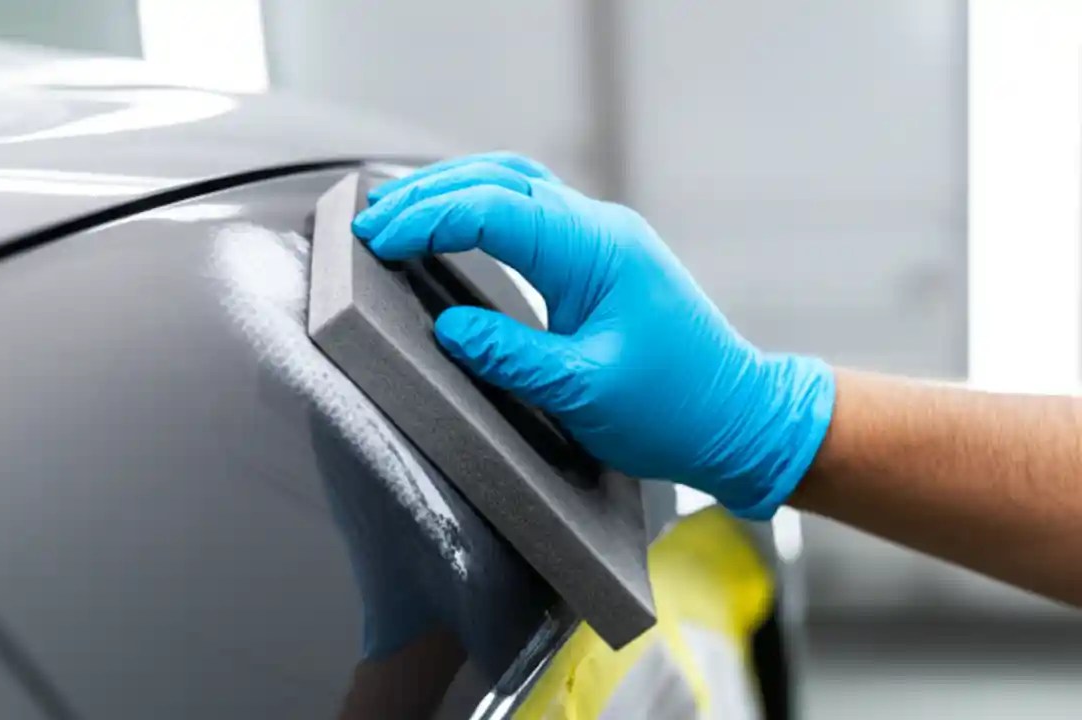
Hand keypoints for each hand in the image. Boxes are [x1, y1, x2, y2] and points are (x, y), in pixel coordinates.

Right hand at [352, 152, 834, 518]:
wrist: (738, 416)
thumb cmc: (673, 409)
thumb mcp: (582, 391)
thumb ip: (511, 357)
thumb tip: (450, 329)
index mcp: (596, 251)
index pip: (495, 211)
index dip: (430, 220)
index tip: (379, 240)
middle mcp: (600, 230)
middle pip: (501, 180)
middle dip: (429, 195)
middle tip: (371, 221)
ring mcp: (602, 238)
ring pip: (517, 185)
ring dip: (455, 191)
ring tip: (398, 212)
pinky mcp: (600, 258)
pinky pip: (532, 211)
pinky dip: (483, 208)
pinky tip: (453, 224)